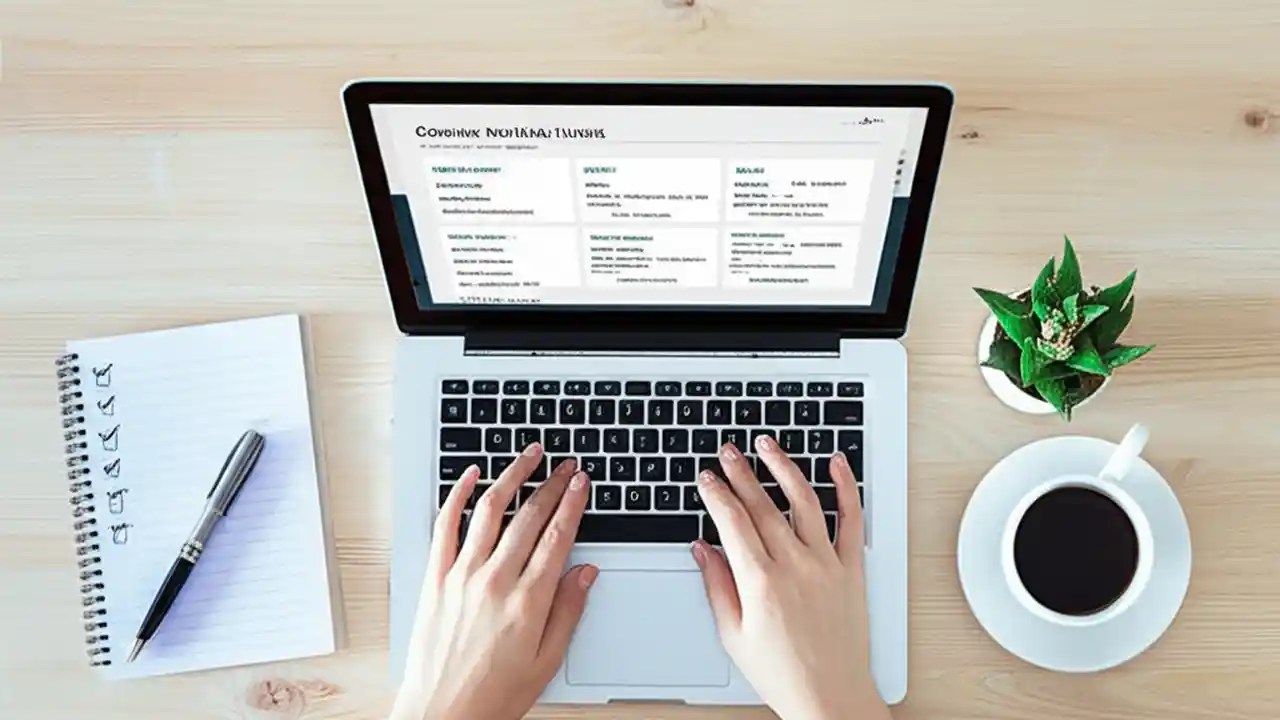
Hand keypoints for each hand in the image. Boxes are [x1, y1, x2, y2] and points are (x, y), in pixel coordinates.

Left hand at [391, 444, 596, 719]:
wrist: (441, 714)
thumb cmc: (494, 696)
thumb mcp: (547, 661)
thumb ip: (568, 611)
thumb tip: (585, 572)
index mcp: (527, 602)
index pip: (557, 537)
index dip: (573, 504)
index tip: (582, 483)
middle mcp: (494, 581)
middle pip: (529, 517)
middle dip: (552, 484)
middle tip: (567, 465)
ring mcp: (460, 576)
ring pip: (490, 510)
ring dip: (512, 476)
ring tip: (529, 456)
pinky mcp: (435, 578)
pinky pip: (445, 525)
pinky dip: (458, 495)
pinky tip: (471, 476)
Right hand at [691, 436, 889, 719]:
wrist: (830, 697)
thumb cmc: (782, 674)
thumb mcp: (733, 635)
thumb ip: (717, 586)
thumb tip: (703, 549)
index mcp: (760, 583)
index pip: (732, 522)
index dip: (716, 494)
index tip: (706, 478)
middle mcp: (794, 566)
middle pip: (762, 505)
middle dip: (741, 472)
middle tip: (728, 451)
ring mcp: (826, 564)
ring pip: (804, 500)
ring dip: (783, 467)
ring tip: (767, 445)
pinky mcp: (851, 569)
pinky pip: (852, 519)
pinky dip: (846, 487)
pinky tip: (835, 463)